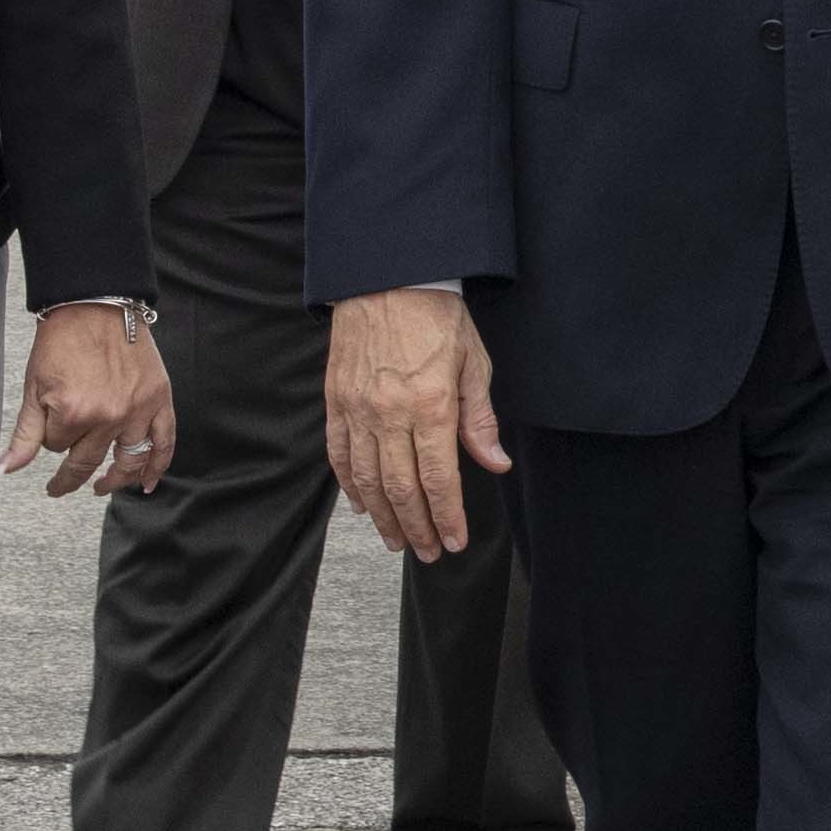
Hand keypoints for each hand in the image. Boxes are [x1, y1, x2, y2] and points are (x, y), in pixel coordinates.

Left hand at [15, 301, 174, 497]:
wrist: (96, 303)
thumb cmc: (63, 340)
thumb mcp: (34, 387)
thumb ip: (25, 434)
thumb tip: (5, 470)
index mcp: (74, 413)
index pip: (58, 448)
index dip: (51, 439)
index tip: (50, 430)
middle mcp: (109, 417)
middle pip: (88, 461)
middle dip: (71, 475)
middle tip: (61, 486)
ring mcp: (138, 410)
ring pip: (129, 461)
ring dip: (115, 480)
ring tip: (102, 487)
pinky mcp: (159, 400)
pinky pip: (164, 442)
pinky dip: (158, 466)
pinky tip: (147, 483)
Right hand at [325, 285, 504, 561]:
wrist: (385, 277)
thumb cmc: (436, 316)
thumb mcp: (472, 363)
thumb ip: (479, 419)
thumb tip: (495, 464)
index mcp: (430, 406)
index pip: (438, 480)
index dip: (446, 517)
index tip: (453, 542)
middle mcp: (390, 414)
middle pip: (401, 490)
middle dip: (417, 528)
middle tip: (427, 553)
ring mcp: (357, 410)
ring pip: (367, 481)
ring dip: (383, 518)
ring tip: (397, 540)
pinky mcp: (335, 401)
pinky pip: (339, 455)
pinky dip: (350, 486)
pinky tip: (362, 506)